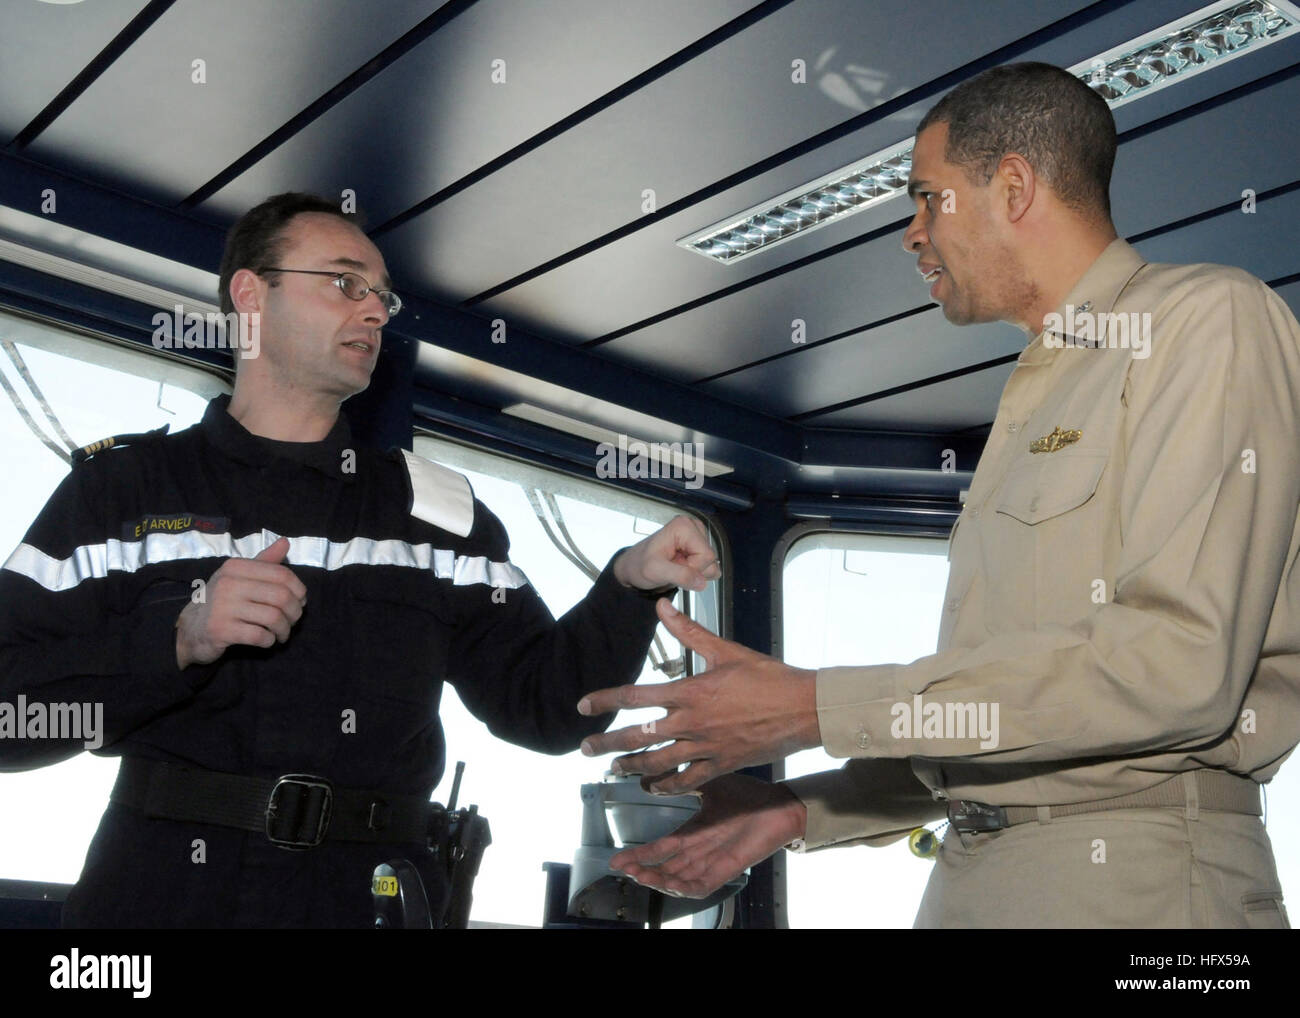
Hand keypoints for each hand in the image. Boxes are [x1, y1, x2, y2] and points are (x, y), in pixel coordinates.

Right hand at [175, 536, 307, 668]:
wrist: (189, 629)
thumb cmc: (222, 601)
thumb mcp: (240, 577)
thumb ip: (264, 562)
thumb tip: (285, 542)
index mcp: (236, 567)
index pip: (282, 575)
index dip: (299, 590)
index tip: (300, 602)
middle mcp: (228, 583)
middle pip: (281, 597)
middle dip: (295, 612)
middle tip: (293, 621)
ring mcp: (222, 607)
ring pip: (273, 618)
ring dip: (284, 629)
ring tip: (282, 634)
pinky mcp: (220, 630)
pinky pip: (259, 636)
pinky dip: (269, 640)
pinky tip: (267, 640)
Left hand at [577, 599, 820, 792]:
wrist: (804, 708)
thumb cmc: (768, 676)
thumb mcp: (726, 650)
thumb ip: (689, 630)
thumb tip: (662, 605)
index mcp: (690, 692)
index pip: (635, 696)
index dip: (605, 700)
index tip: (583, 705)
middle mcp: (692, 722)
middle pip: (637, 736)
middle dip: (606, 744)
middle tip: (585, 750)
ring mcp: (706, 747)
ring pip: (658, 763)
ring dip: (631, 767)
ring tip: (613, 770)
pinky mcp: (722, 765)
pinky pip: (688, 780)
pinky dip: (668, 785)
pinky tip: (654, 787)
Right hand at [610, 773, 806, 897]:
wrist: (781, 805)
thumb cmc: (751, 796)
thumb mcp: (710, 785)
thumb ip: (682, 781)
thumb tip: (655, 774)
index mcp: (695, 832)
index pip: (661, 847)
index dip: (640, 854)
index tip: (618, 857)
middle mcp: (701, 850)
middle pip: (665, 865)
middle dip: (641, 868)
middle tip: (620, 868)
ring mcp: (714, 861)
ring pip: (679, 878)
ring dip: (658, 879)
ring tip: (638, 874)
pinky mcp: (729, 868)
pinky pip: (703, 884)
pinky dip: (685, 887)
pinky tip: (669, 884)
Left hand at [612, 515, 720, 592]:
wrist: (633, 568)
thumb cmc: (639, 564)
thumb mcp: (655, 571)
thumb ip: (680, 575)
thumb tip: (701, 581)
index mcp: (683, 526)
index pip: (707, 555)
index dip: (693, 568)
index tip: (675, 567)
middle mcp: (693, 528)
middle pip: (711, 560)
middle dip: (693, 571)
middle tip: (673, 568)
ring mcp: (696, 538)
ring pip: (711, 565)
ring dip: (694, 573)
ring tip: (675, 567)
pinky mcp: (697, 548)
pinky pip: (708, 567)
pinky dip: (695, 573)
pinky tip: (680, 568)